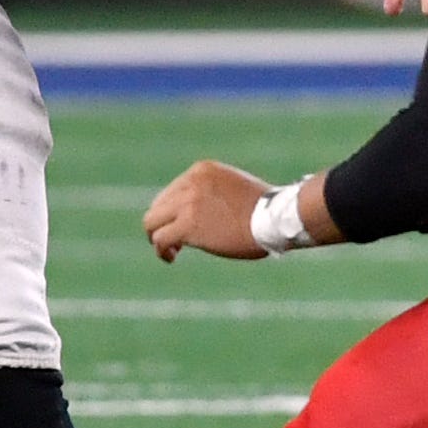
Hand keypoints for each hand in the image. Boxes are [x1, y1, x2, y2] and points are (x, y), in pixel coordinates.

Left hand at [145, 159, 278, 262]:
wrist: (275, 217)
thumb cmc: (265, 208)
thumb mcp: (234, 187)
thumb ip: (213, 193)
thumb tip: (202, 212)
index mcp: (202, 170)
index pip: (173, 190)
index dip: (172, 210)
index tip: (181, 224)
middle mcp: (190, 182)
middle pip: (159, 205)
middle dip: (162, 223)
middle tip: (173, 241)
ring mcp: (187, 203)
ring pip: (152, 221)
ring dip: (156, 237)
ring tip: (170, 251)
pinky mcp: (187, 225)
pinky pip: (160, 239)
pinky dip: (161, 250)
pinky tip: (171, 257)